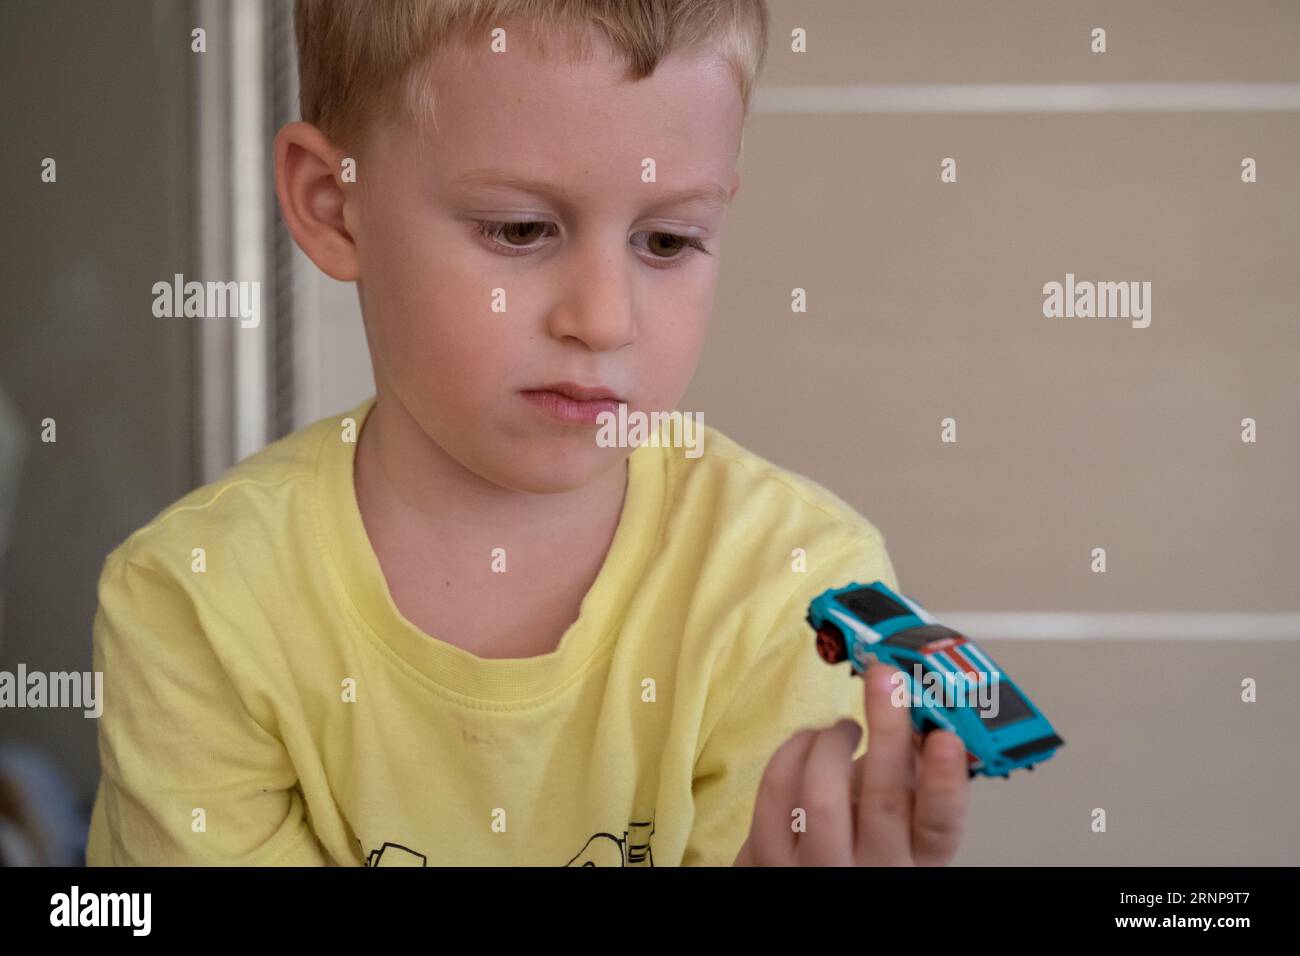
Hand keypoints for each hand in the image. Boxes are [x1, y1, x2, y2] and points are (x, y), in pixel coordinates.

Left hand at [733, 662, 969, 864]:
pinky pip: (777, 792)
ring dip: (832, 742)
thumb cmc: (862, 838)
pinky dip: (792, 752)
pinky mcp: (770, 858)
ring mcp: (819, 867)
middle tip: (885, 678)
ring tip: (844, 728)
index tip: (946, 737)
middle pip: (883, 801)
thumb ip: (909, 771)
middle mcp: (874, 868)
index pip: (940, 826)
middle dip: (886, 731)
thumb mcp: (900, 814)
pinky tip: (808, 741)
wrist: (813, 877)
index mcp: (919, 857)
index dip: (944, 782)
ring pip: (823, 796)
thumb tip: (916, 705)